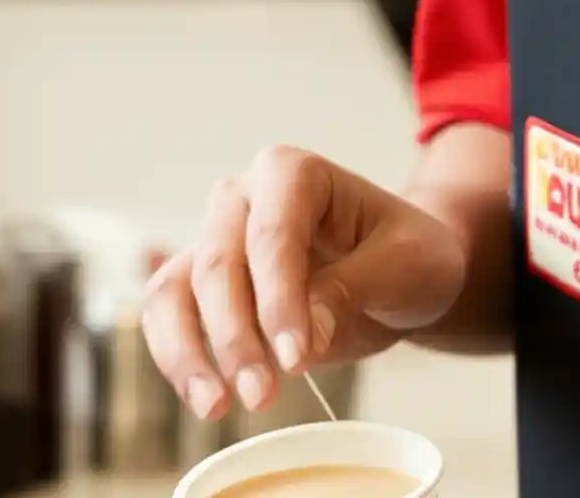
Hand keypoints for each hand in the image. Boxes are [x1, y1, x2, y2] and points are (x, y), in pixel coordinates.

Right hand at [142, 145, 466, 419]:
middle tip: (263, 395)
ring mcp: (216, 238)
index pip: (272, 235)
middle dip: (236, 337)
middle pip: (218, 265)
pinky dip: (179, 360)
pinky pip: (169, 317)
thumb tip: (299, 340)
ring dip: (189, 353)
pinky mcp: (202, 283)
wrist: (404, 273)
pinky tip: (208, 400)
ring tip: (219, 406)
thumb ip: (352, 290)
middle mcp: (242, 197)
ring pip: (174, 291)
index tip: (295, 357)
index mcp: (293, 173)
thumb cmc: (410, 254)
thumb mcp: (406, 264)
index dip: (278, 299)